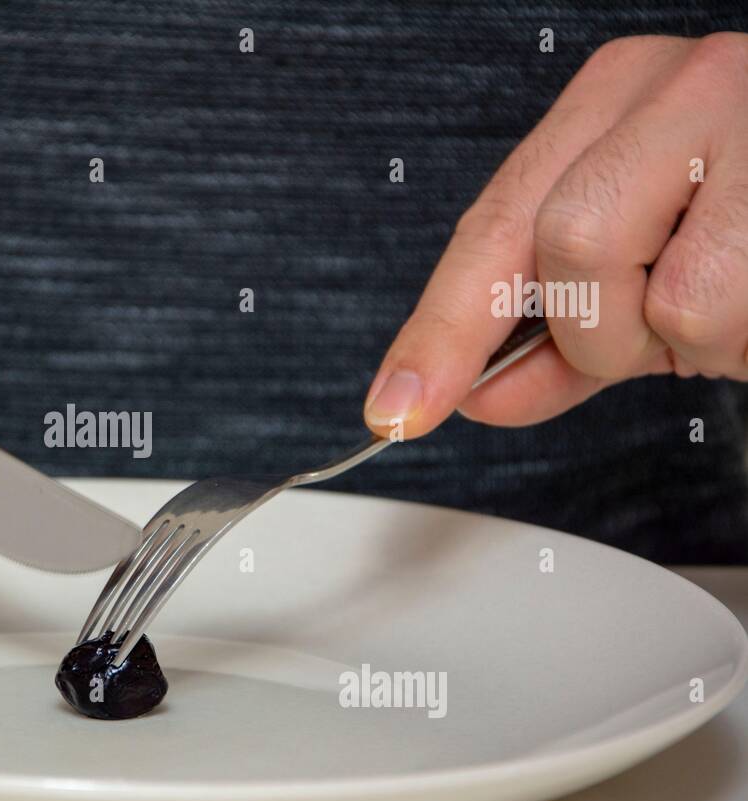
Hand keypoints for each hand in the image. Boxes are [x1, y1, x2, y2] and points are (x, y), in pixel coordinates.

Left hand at [364, 34, 747, 436]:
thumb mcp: (648, 281)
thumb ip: (555, 340)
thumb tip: (477, 394)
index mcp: (619, 96)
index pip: (494, 224)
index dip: (439, 329)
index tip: (398, 406)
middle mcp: (684, 84)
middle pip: (560, 246)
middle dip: (595, 332)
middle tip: (650, 333)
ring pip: (653, 293)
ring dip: (682, 340)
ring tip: (735, 302)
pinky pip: (721, 311)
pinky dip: (741, 341)